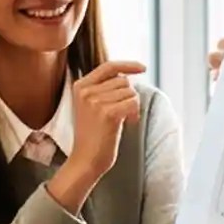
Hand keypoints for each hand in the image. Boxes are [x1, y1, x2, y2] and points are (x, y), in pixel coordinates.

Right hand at [48, 61, 144, 213]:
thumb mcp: (92, 106)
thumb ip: (105, 89)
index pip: (108, 66)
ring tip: (124, 119)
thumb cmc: (94, 134)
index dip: (128, 65)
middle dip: (130, 95)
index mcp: (80, 86)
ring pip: (131, 92)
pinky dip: (135, 113)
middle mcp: (86, 91)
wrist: (86, 159)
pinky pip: (133, 103)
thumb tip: (128, 76)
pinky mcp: (107, 113)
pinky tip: (129, 123)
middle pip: (124, 80)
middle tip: (125, 113)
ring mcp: (95, 101)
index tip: (143, 68)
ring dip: (133, 106)